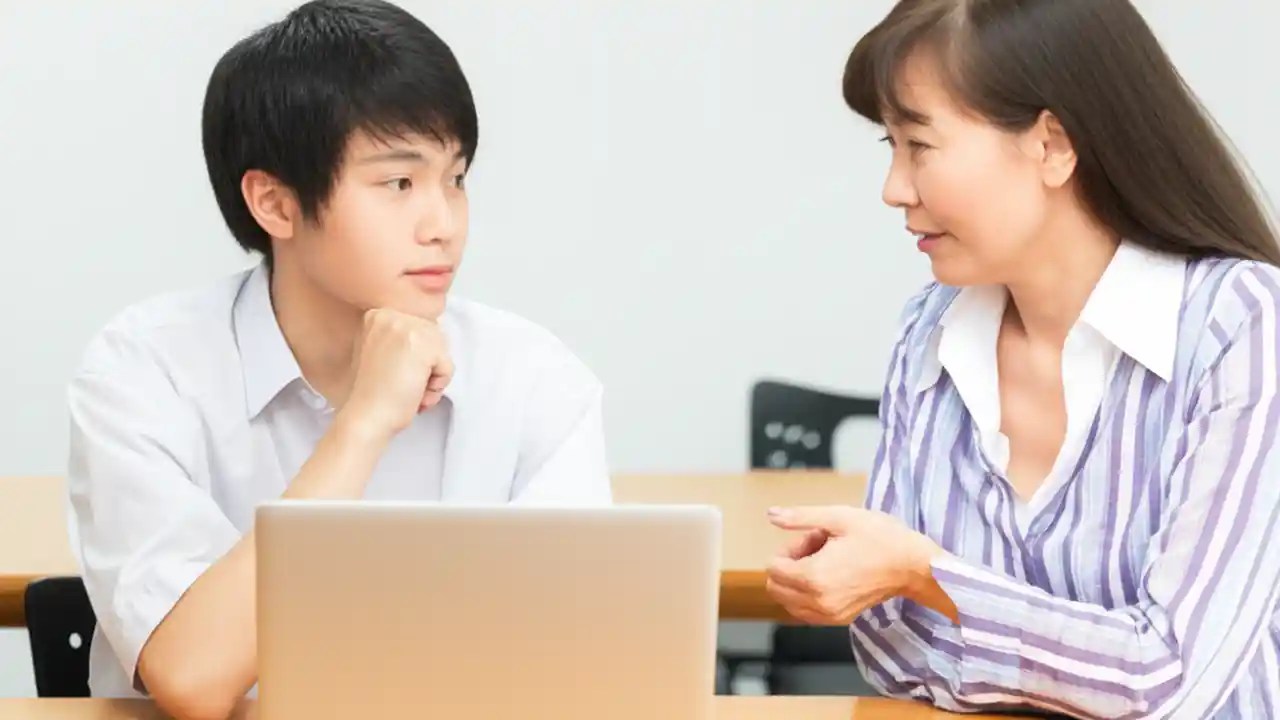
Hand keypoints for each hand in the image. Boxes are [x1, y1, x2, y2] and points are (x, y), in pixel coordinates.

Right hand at [338, 308, 452, 439]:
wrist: (366, 415)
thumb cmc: (375, 393)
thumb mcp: (382, 351)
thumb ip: (404, 340)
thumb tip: (434, 342)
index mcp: (379, 314)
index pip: (420, 328)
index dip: (416, 357)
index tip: (395, 372)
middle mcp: (392, 315)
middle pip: (434, 337)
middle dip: (426, 366)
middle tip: (402, 384)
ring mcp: (408, 328)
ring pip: (442, 351)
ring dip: (431, 377)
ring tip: (408, 390)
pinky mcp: (424, 346)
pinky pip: (448, 366)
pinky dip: (437, 385)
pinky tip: (415, 393)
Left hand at [765, 505, 949, 625]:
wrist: (913, 565)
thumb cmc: (881, 538)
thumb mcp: (839, 517)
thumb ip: (800, 517)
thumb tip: (771, 515)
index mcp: (813, 577)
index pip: (774, 567)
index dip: (790, 548)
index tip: (815, 537)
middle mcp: (817, 602)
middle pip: (776, 586)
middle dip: (790, 564)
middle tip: (819, 548)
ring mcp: (829, 615)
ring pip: (788, 601)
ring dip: (798, 580)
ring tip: (826, 561)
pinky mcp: (839, 619)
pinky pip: (806, 611)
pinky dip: (808, 594)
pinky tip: (831, 575)